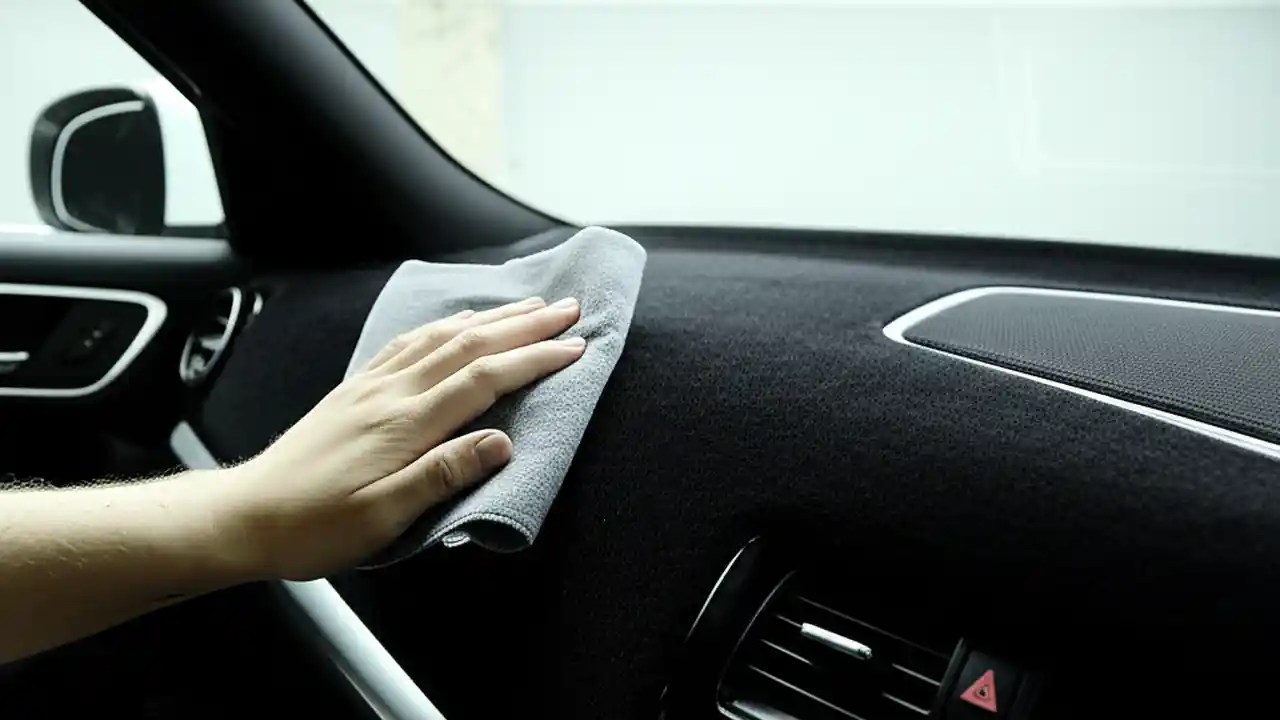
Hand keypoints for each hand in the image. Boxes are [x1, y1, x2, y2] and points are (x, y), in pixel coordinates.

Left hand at [217, 296, 584, 579]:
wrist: (246, 516)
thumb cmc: (315, 527)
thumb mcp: (382, 516)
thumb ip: (443, 476)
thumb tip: (502, 443)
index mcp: (405, 424)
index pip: (484, 379)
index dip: (534, 359)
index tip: (576, 346)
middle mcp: (391, 393)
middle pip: (469, 345)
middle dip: (524, 325)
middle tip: (569, 308)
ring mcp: (371, 386)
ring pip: (440, 336)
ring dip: (490, 317)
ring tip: (528, 305)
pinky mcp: (355, 390)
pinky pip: (408, 342)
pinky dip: (444, 324)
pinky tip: (457, 321)